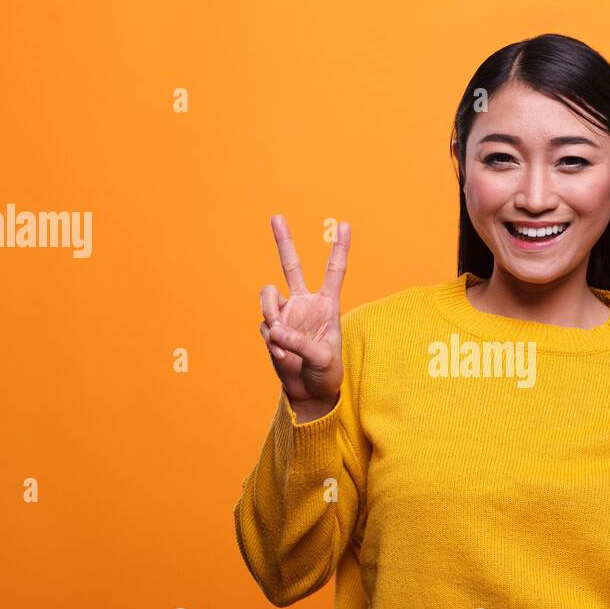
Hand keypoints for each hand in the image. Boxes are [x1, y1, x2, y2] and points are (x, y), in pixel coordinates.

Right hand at [259, 214, 349, 418]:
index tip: (344, 224)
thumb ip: (300, 342)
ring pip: (268, 295)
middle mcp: (304, 304)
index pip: (334, 272)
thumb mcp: (322, 359)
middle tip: (276, 217)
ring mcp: (286, 314)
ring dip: (270, 312)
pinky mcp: (271, 327)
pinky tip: (283, 356)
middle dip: (284, 241)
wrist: (308, 392)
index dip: (340, 248)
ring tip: (280, 338)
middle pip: (291, 265)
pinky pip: (264, 325)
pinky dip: (272, 341)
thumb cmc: (325, 373)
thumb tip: (275, 329)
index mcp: (327, 306)